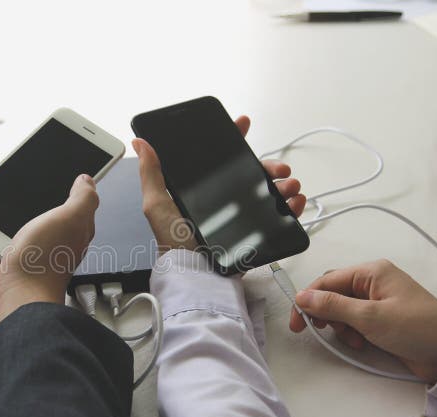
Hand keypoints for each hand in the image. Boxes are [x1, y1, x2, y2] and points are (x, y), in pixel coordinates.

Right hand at [0, 158, 98, 328]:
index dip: (33, 170)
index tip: (16, 155)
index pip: (50, 188)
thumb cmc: (45, 264)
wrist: (19, 301)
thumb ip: (83, 198)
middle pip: (17, 196)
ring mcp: (20, 244)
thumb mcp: (72, 219)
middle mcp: (44, 232)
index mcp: (66, 221)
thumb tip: (87, 180)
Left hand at [133, 115, 306, 251]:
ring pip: (270, 192)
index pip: (221, 159)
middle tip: (280, 167)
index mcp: (203, 190)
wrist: (197, 273)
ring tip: (289, 186)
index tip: (243, 123)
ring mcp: (241, 216)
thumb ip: (151, 173)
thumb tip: (141, 143)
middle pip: (252, 173)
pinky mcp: (256, 234)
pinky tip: (296, 203)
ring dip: (284, 184)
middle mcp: (224, 200)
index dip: (234, 139)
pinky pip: (280, 217)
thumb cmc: (175, 243)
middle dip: (269, 165)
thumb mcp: (157, 205)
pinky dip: (292, 207)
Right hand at [289, 259, 436, 383]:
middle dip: (325, 314)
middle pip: (333, 294)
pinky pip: (355, 321)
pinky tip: (361, 343)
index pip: (327, 281)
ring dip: (341, 327)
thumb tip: (302, 296)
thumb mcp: (370, 316)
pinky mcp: (383, 318)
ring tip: (353, 340)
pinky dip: (352, 333)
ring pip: (342, 310)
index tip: (298, 322)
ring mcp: (379, 301)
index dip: (308, 300)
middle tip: (320, 332)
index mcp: (372, 272)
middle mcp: (373, 282)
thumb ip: (333, 305)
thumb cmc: (417, 328)